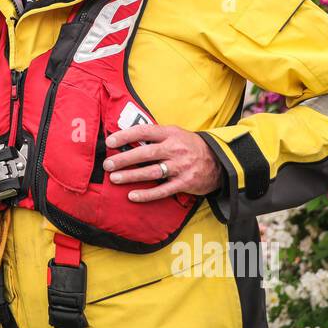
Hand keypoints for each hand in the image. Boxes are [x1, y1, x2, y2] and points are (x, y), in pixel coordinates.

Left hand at [103, 124, 221, 203]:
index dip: (126, 135)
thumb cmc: (190, 146)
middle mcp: (175, 149)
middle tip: (108, 164)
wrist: (220, 162)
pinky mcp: (184, 183)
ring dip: (131, 176)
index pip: (145, 131)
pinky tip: (132, 196)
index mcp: (171, 133)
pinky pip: (163, 190)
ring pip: (152, 172)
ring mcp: (180, 167)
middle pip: (146, 153)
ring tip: (114, 178)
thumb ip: (156, 135)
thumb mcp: (176, 134)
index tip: (110, 141)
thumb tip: (128, 138)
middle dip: (124, 159)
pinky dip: (147, 194)